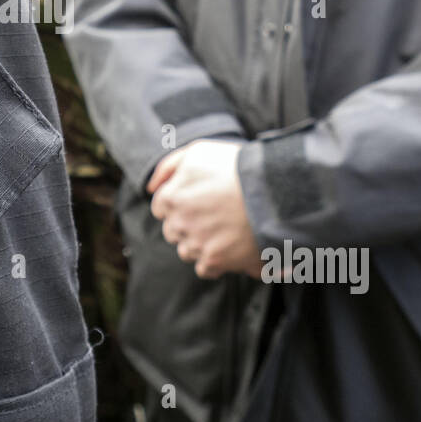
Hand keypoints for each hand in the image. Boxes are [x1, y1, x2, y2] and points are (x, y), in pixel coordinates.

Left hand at [147, 140, 261, 279]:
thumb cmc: (236, 167)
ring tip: (224, 230)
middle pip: (173, 231)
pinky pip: (204, 269)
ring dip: (200, 243)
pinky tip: (228, 249)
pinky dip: (214, 262)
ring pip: (186, 251)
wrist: (270, 190)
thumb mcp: (198, 152)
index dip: (179, 203)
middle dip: (187, 224)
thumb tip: (150, 188)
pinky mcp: (215, 260)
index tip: (197, 201)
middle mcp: (178, 222)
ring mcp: (195, 243)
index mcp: (170, 197)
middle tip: (212, 214)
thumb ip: (169, 167)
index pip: (161, 208)